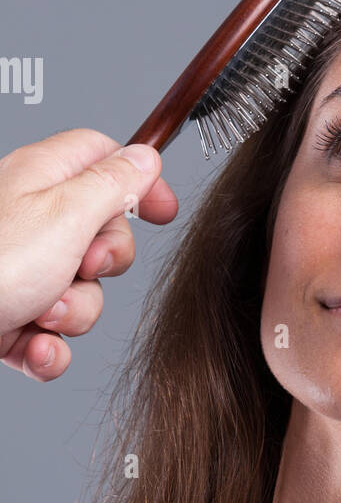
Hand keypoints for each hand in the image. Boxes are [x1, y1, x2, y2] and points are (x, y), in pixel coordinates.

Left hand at [0, 128, 178, 380]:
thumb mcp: (67, 215)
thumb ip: (113, 184)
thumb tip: (144, 157)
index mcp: (41, 177)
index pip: (103, 156)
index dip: (138, 181)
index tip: (163, 211)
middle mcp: (27, 219)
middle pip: (100, 233)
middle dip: (105, 265)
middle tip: (84, 267)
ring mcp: (15, 269)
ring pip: (78, 290)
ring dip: (75, 313)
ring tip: (43, 313)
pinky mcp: (3, 316)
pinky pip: (49, 333)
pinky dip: (47, 346)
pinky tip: (32, 346)